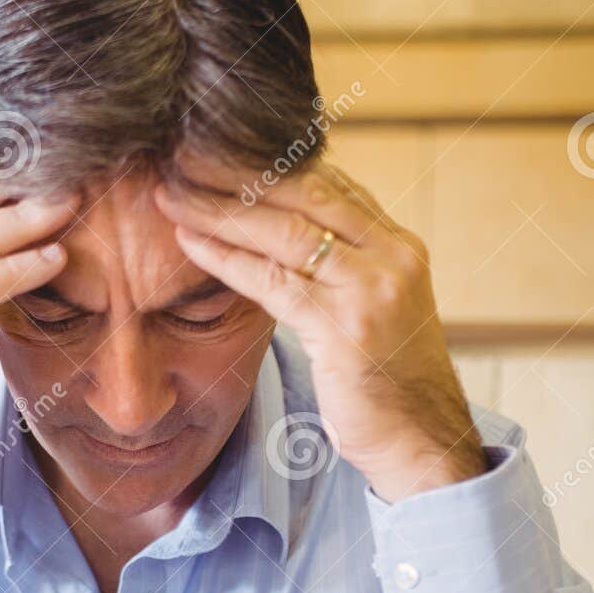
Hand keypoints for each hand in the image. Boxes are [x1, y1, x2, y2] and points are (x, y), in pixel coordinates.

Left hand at [155, 164, 485, 501]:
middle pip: (304, 195)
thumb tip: (292, 243)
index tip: (217, 150)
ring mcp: (372, 289)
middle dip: (238, 174)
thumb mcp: (377, 313)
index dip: (270, 162)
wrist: (423, 442)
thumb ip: (346, 273)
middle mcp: (391, 257)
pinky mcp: (344, 327)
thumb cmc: (390, 388)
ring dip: (219, 211)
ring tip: (171, 197)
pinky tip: (189, 243)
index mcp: (400, 247)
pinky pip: (273, 282)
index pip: (330, 185)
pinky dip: (226, 259)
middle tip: (182, 159)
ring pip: (284, 232)